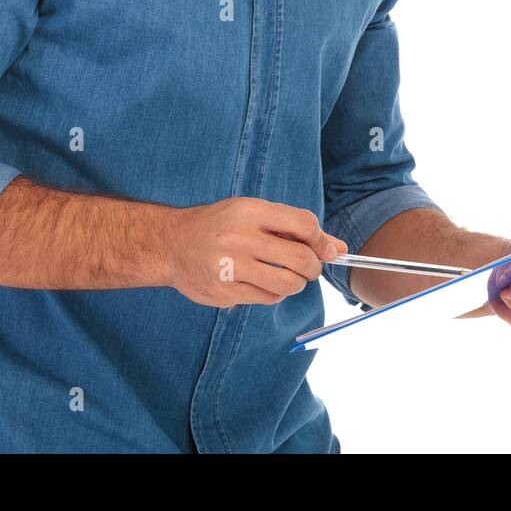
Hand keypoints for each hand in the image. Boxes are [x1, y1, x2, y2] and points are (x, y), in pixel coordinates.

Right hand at [161, 198, 345, 306]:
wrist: (172, 244)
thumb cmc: (221, 225)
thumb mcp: (254, 213)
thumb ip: (294, 228)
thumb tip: (339, 249)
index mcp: (250, 211)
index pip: (303, 224)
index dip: (320, 240)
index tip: (322, 248)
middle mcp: (240, 238)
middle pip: (300, 259)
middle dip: (313, 267)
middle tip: (308, 267)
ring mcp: (230, 268)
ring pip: (287, 284)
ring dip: (296, 283)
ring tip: (287, 276)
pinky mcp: (223, 293)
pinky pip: (267, 298)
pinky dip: (274, 293)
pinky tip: (263, 282)